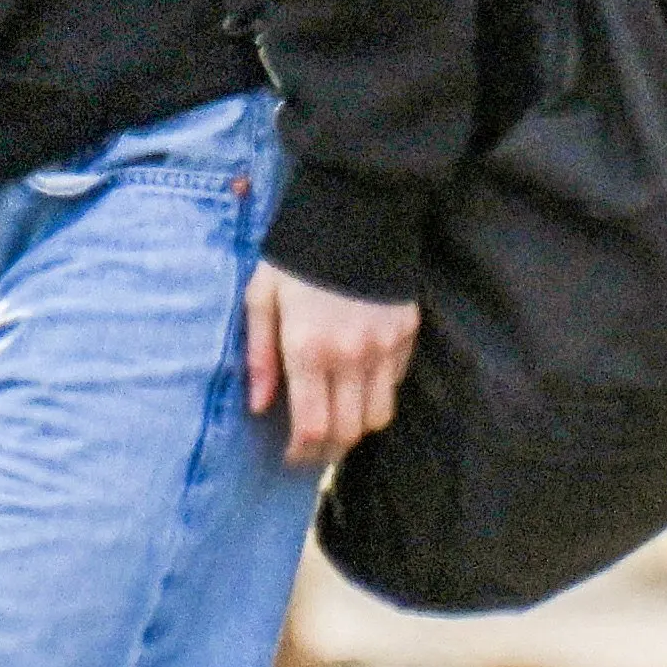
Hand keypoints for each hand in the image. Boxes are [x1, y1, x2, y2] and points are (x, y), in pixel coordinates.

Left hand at [244, 263, 420, 466]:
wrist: (355, 209)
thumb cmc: (296, 254)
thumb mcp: (261, 297)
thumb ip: (258, 356)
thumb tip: (259, 406)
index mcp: (308, 349)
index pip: (312, 427)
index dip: (301, 454)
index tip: (289, 456)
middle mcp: (351, 356)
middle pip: (348, 432)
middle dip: (327, 450)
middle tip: (310, 448)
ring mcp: (385, 347)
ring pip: (378, 416)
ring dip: (356, 428)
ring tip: (335, 421)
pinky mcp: (407, 333)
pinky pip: (395, 384)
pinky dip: (376, 394)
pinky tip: (356, 385)